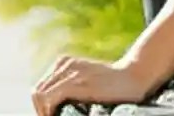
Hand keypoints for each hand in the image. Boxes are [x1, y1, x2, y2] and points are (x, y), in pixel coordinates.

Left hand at [31, 56, 153, 115]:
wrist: (136, 78)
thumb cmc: (115, 86)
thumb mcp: (88, 79)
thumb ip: (71, 86)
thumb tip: (51, 106)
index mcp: (65, 63)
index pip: (41, 88)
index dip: (42, 106)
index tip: (53, 115)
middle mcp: (65, 64)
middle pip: (37, 91)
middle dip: (41, 110)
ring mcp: (71, 71)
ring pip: (39, 95)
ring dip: (44, 111)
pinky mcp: (76, 81)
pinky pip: (48, 98)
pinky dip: (49, 111)